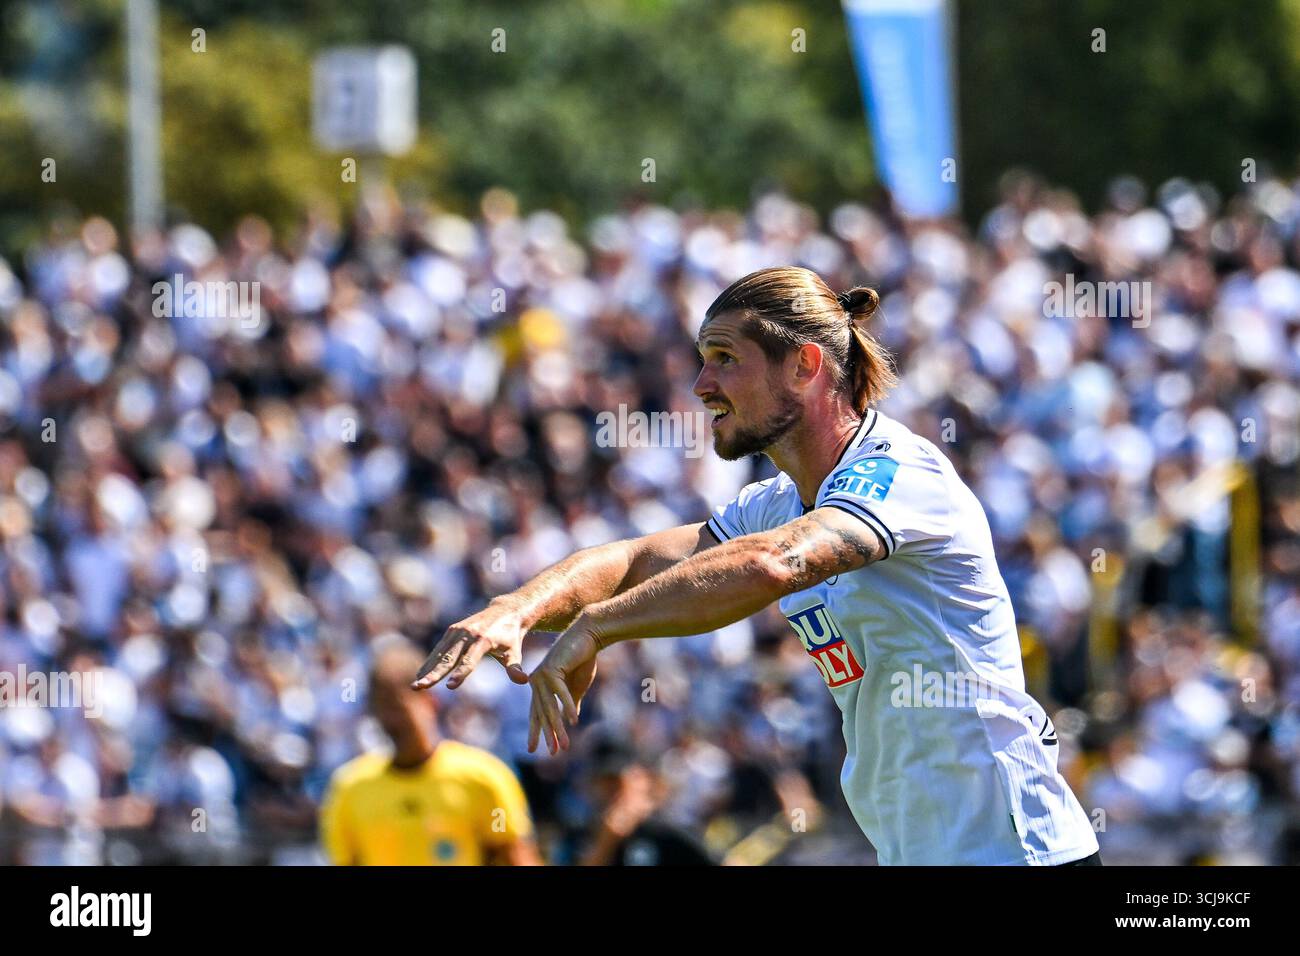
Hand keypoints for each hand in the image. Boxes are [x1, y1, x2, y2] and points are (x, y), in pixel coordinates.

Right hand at [411, 601, 530, 690]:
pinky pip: (439, 648)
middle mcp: (468, 633)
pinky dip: (430, 661)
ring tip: (416, 685)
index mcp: (483, 639)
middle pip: (449, 658)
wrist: (505, 611)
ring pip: (440, 654)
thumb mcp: (515, 652)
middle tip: (420, 687)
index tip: (451, 686)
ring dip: (427, 670)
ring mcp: (458, 631)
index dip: (461, 674)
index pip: (470, 660)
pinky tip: (421, 675)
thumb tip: (524, 681)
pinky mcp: (452, 630)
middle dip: (434, 674)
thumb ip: (515, 668)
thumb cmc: (511, 637)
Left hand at [528, 624, 599, 754]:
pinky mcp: (552, 669)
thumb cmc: (583, 659)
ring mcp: (542, 675)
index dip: (537, 731)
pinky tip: (573, 721)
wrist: (588, 636)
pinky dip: (567, 706)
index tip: (535, 750)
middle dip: (549, 734)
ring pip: (550, 707)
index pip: (537, 713)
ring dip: (558, 728)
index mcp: (540, 686)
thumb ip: (571, 703)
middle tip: (552, 753)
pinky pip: (560, 693)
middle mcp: (536, 681)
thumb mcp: (577, 687)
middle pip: (543, 713)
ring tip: (565, 745)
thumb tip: (570, 720)